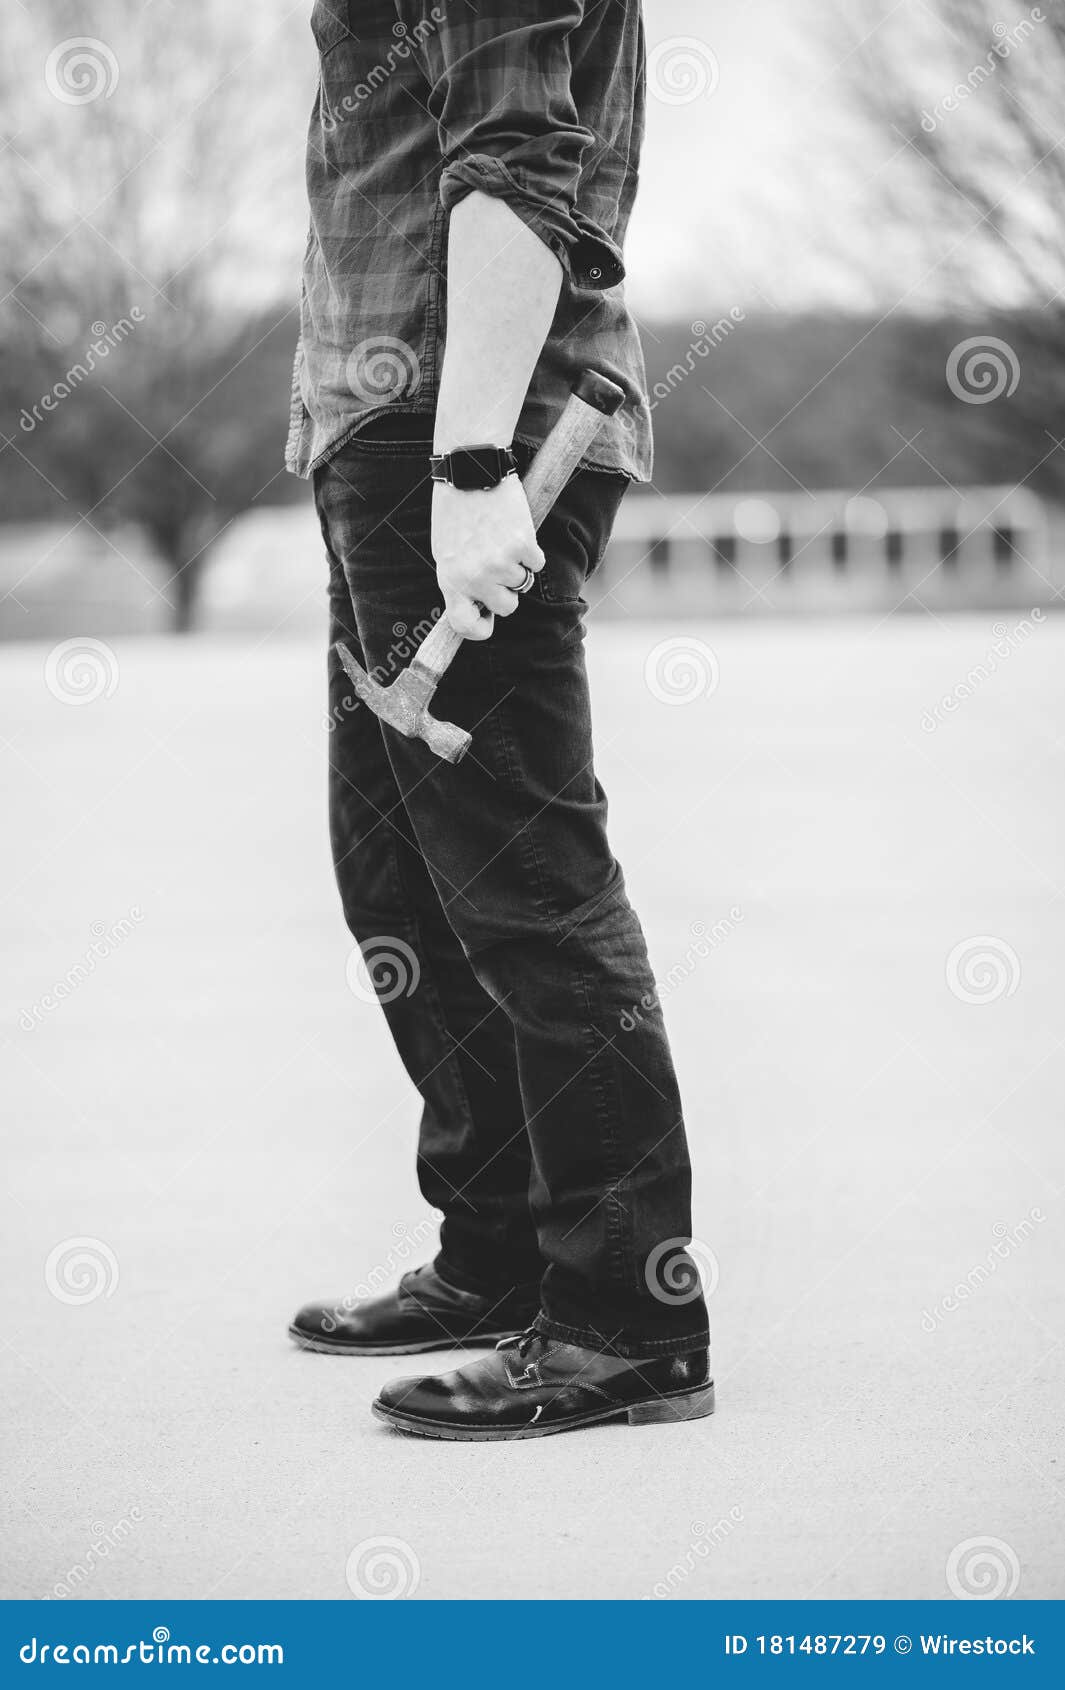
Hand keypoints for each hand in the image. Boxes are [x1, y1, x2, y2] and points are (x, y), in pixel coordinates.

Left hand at [431, 475, 544, 639]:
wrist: (469, 469)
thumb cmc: (455, 509)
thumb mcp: (446, 550)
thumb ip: (459, 579)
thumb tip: (478, 606)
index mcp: (450, 579)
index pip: (463, 624)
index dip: (478, 629)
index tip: (487, 620)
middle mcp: (474, 577)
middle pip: (506, 607)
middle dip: (507, 590)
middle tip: (499, 563)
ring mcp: (499, 563)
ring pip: (523, 584)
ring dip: (518, 565)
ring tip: (502, 538)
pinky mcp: (522, 545)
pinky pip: (537, 562)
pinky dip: (531, 548)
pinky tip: (515, 528)